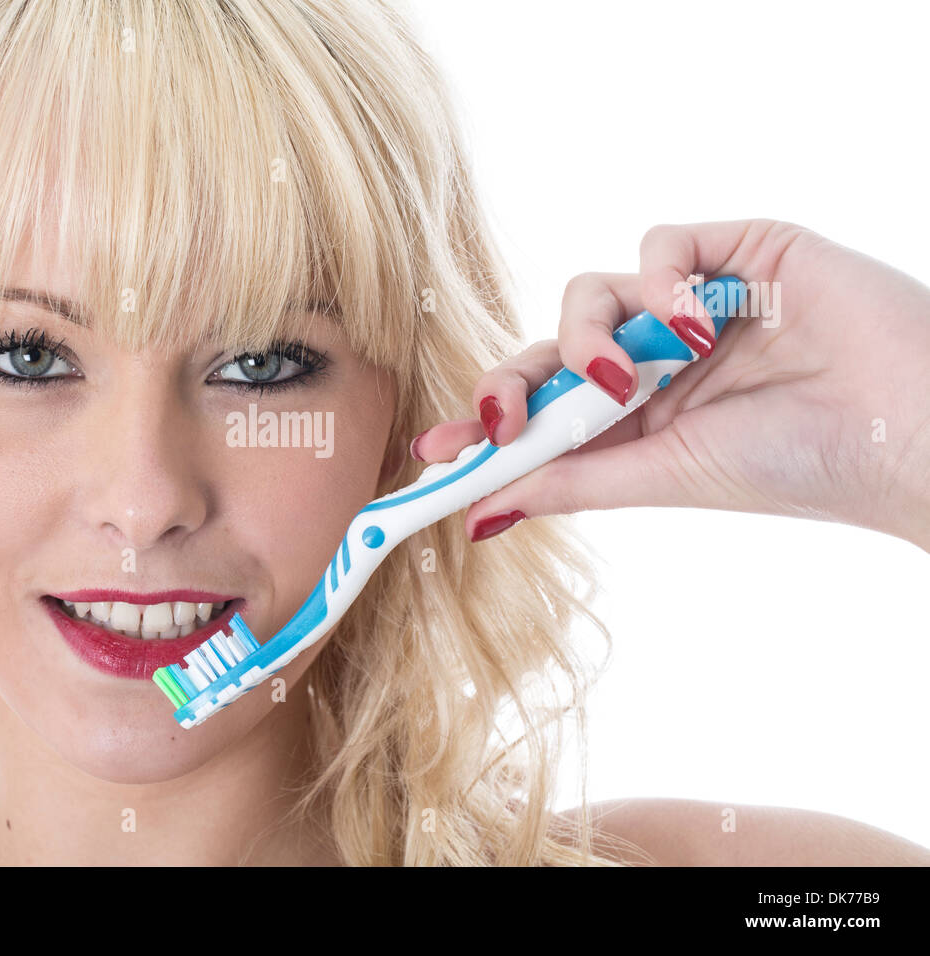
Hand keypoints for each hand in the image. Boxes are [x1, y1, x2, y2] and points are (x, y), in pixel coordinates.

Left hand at [409, 219, 929, 550]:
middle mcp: (655, 361)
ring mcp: (690, 307)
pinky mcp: (732, 254)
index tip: (431, 453)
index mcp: (639, 418)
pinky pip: (657, 245)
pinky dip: (657, 284)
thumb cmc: (796, 466)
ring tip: (627, 382)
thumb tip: (479, 513)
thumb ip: (569, 482)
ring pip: (587, 293)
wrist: (904, 431)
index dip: (486, 422)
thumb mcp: (661, 477)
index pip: (542, 411)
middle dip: (512, 382)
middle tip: (499, 419)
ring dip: (587, 337)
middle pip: (549, 350)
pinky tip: (694, 329)